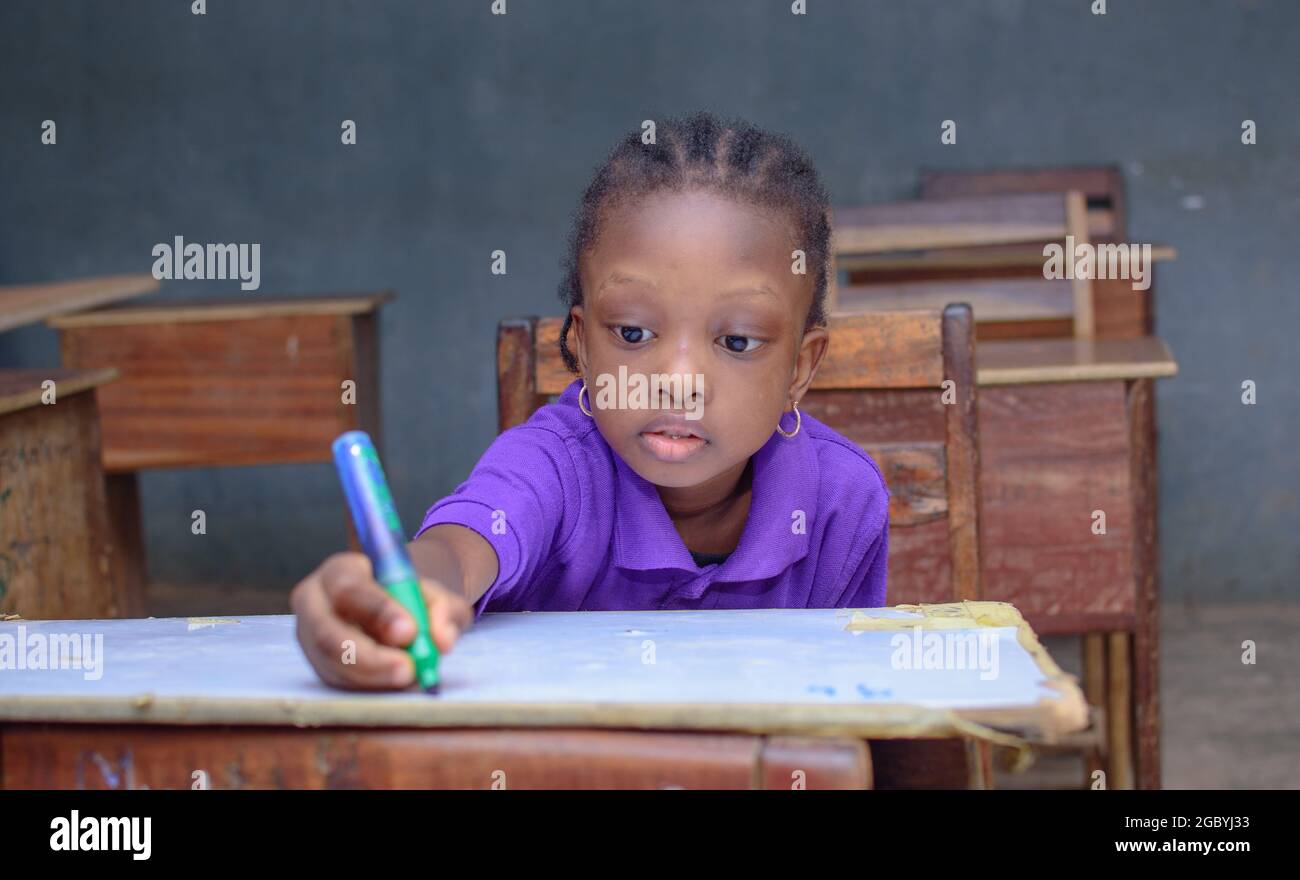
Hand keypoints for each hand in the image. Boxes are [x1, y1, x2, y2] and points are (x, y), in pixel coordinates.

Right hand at [290, 552, 472, 689]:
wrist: (394, 609)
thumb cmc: (409, 597)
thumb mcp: (431, 592)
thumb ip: (441, 608)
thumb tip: (441, 640)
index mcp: (340, 571)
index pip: (349, 589)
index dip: (377, 611)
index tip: (409, 631)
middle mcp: (315, 604)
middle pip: (328, 635)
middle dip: (370, 657)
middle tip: (408, 668)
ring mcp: (310, 640)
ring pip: (332, 666)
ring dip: (373, 678)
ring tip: (409, 678)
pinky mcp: (319, 667)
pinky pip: (339, 684)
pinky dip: (370, 688)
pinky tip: (396, 685)